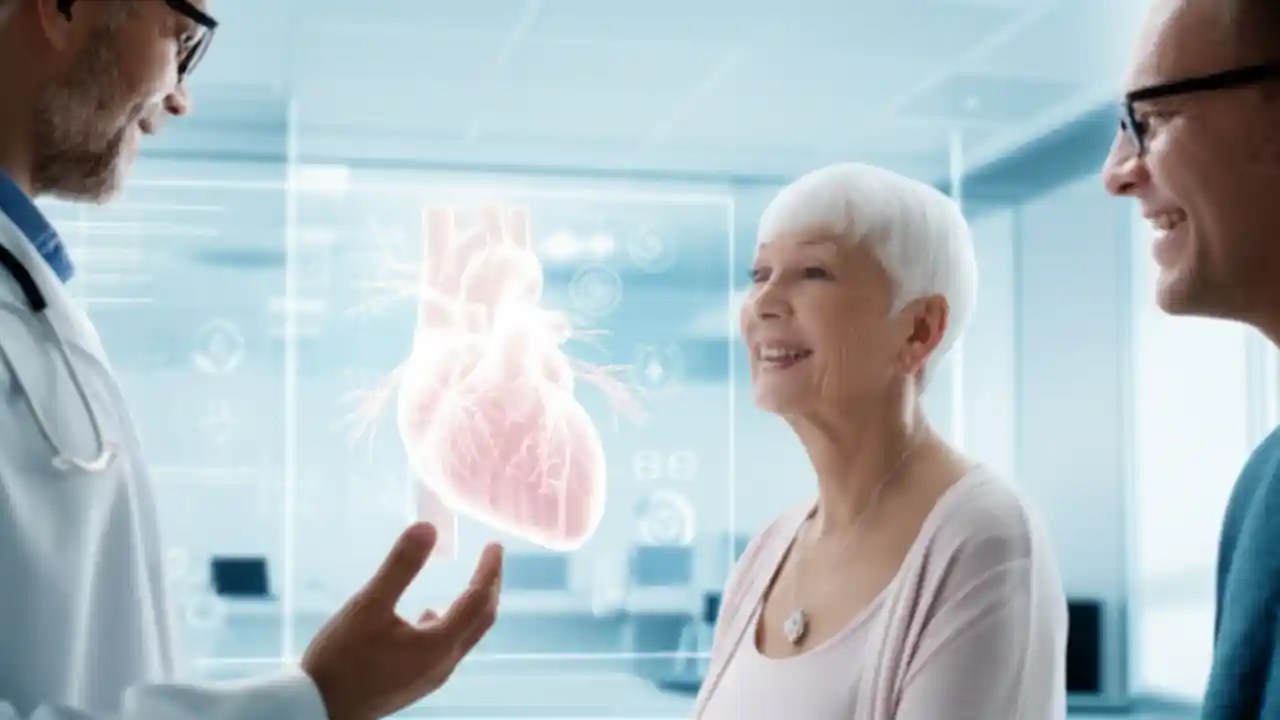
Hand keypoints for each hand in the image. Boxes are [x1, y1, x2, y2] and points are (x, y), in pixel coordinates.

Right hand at [302, 523, 502, 719]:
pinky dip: (450, 624)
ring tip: (472, 583)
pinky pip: (447, 649)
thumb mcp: (368, 605)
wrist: (317, 710)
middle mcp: (443, 664)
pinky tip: (427, 616)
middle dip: (490, 587)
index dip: (489, 570)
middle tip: (492, 559)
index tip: (495, 545)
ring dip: (473, 606)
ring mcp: (430, 677)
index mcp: (439, 644)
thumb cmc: (341, 658)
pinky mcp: (415, 683)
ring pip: (465, 636)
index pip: (478, 599)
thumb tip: (428, 527)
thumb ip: (400, 566)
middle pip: (481, 619)